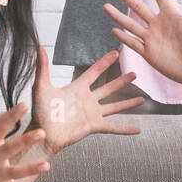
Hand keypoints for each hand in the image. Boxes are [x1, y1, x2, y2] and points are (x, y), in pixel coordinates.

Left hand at [27, 45, 141, 154]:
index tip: (115, 53)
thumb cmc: (40, 112)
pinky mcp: (94, 126)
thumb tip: (40, 47)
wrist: (43, 134)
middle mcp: (87, 100)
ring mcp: (92, 114)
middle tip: (134, 74)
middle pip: (108, 88)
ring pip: (114, 107)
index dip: (105, 62)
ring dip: (128, 103)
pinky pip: (113, 128)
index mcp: (77, 89)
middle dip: (122, 81)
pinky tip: (138, 130)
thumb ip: (43, 67)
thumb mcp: (42, 86)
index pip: (94, 72)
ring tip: (141, 99)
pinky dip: (126, 130)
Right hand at [104, 0, 181, 87]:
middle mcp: (158, 24)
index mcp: (171, 14)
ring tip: (105, 6)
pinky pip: (133, 44)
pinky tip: (114, 30)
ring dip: (118, 16)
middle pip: (138, 6)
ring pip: (131, 24)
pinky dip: (124, 38)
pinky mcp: (149, 53)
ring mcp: (152, 38)